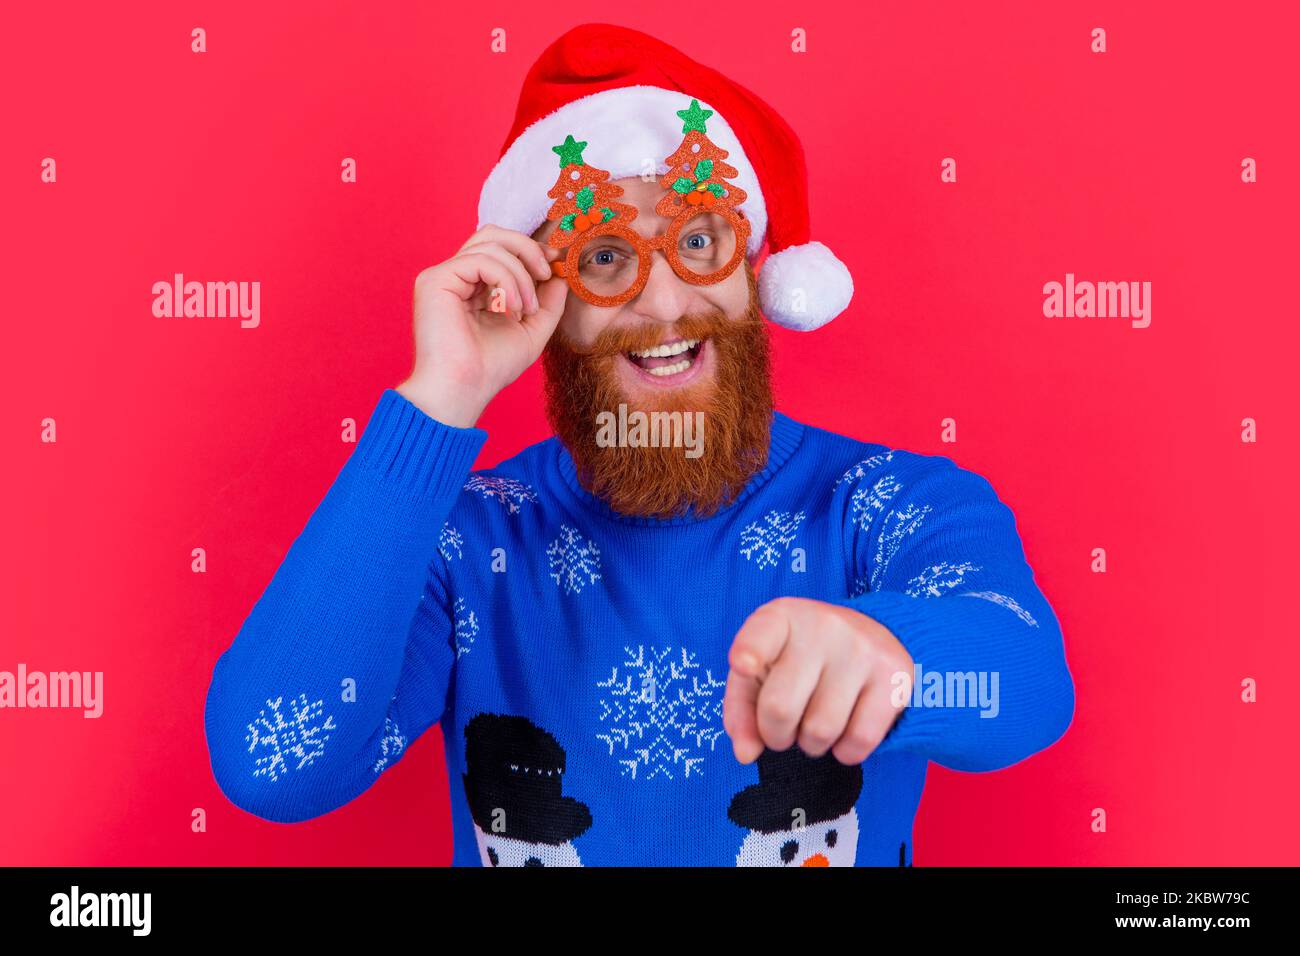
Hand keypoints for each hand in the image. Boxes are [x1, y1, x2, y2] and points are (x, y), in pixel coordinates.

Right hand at [396, 225, 568, 427]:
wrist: (464, 391)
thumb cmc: (491, 368)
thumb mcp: (532, 331)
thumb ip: (548, 302)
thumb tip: (562, 275)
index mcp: (472, 286)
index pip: (500, 249)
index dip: (530, 250)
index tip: (555, 264)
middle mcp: (455, 276)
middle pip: (493, 234)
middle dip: (528, 249)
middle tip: (547, 274)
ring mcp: (443, 276)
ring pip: (490, 244)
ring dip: (520, 274)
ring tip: (526, 309)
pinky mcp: (436, 280)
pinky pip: (481, 259)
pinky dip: (507, 280)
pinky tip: (511, 309)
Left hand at [723, 597, 913, 764]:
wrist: (868, 639)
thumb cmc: (798, 661)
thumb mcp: (761, 672)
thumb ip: (742, 710)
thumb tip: (746, 754)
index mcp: (780, 617)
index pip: (759, 635)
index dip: (748, 653)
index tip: (743, 664)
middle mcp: (822, 625)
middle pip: (780, 708)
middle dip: (775, 734)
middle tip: (784, 727)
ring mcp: (862, 648)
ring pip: (820, 731)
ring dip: (811, 744)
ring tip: (814, 725)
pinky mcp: (895, 676)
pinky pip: (860, 740)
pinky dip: (846, 752)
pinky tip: (844, 733)